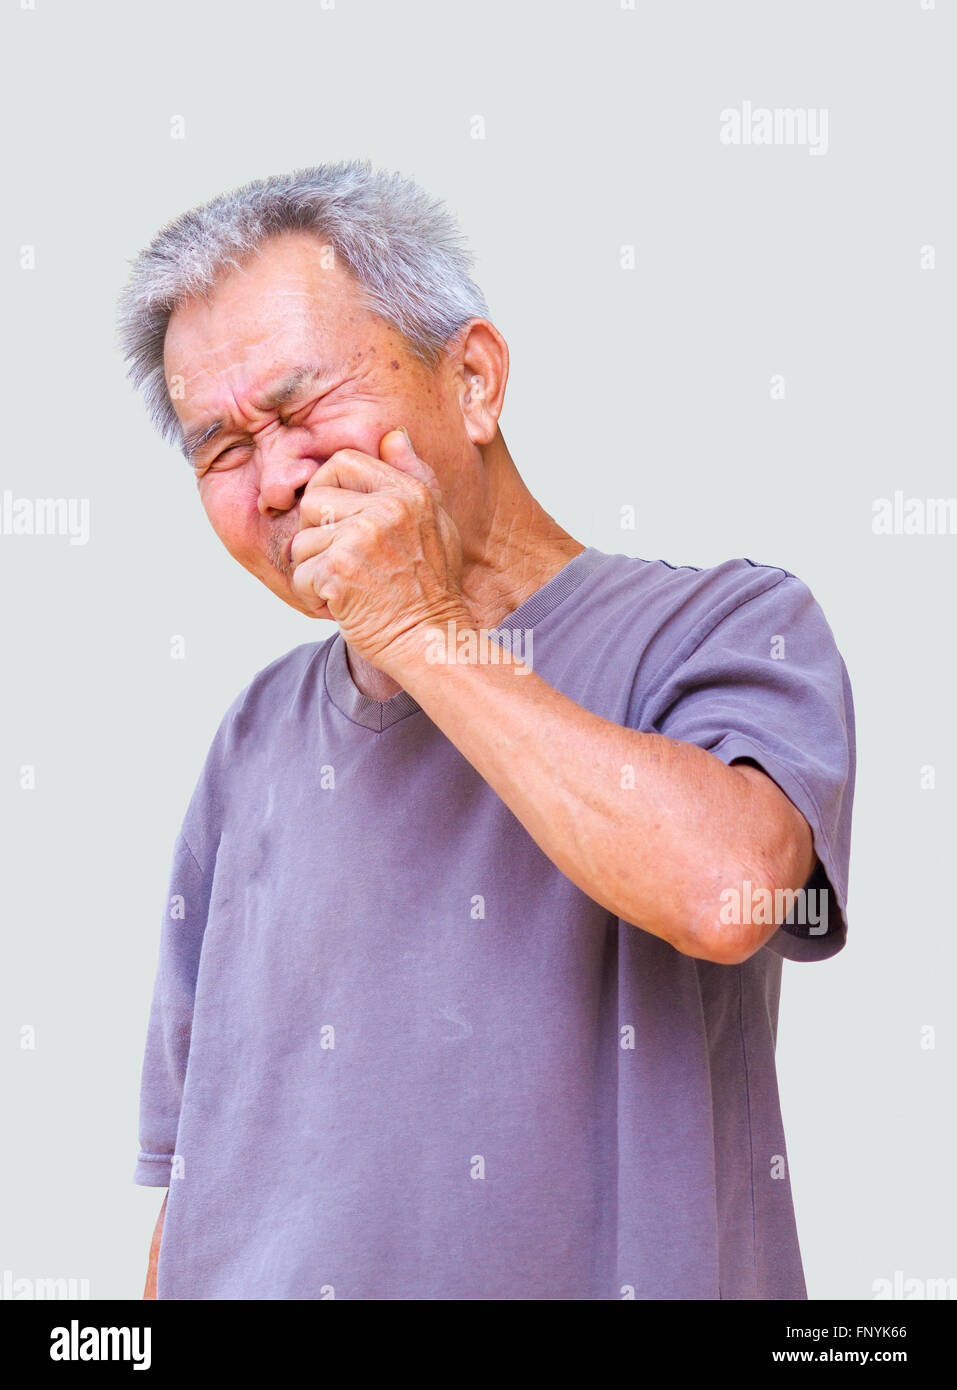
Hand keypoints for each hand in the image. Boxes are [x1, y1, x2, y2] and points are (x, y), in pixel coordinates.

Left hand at [290, 428, 469, 673]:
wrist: (431, 640)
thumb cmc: (432, 588)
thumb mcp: (437, 523)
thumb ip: (414, 476)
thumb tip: (392, 436)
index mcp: (407, 492)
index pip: (342, 461)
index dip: (327, 486)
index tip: (334, 517)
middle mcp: (385, 509)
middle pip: (313, 499)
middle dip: (316, 533)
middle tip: (341, 560)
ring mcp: (360, 539)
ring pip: (301, 541)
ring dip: (314, 570)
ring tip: (348, 587)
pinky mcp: (338, 571)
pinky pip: (300, 574)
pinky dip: (313, 596)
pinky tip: (342, 605)